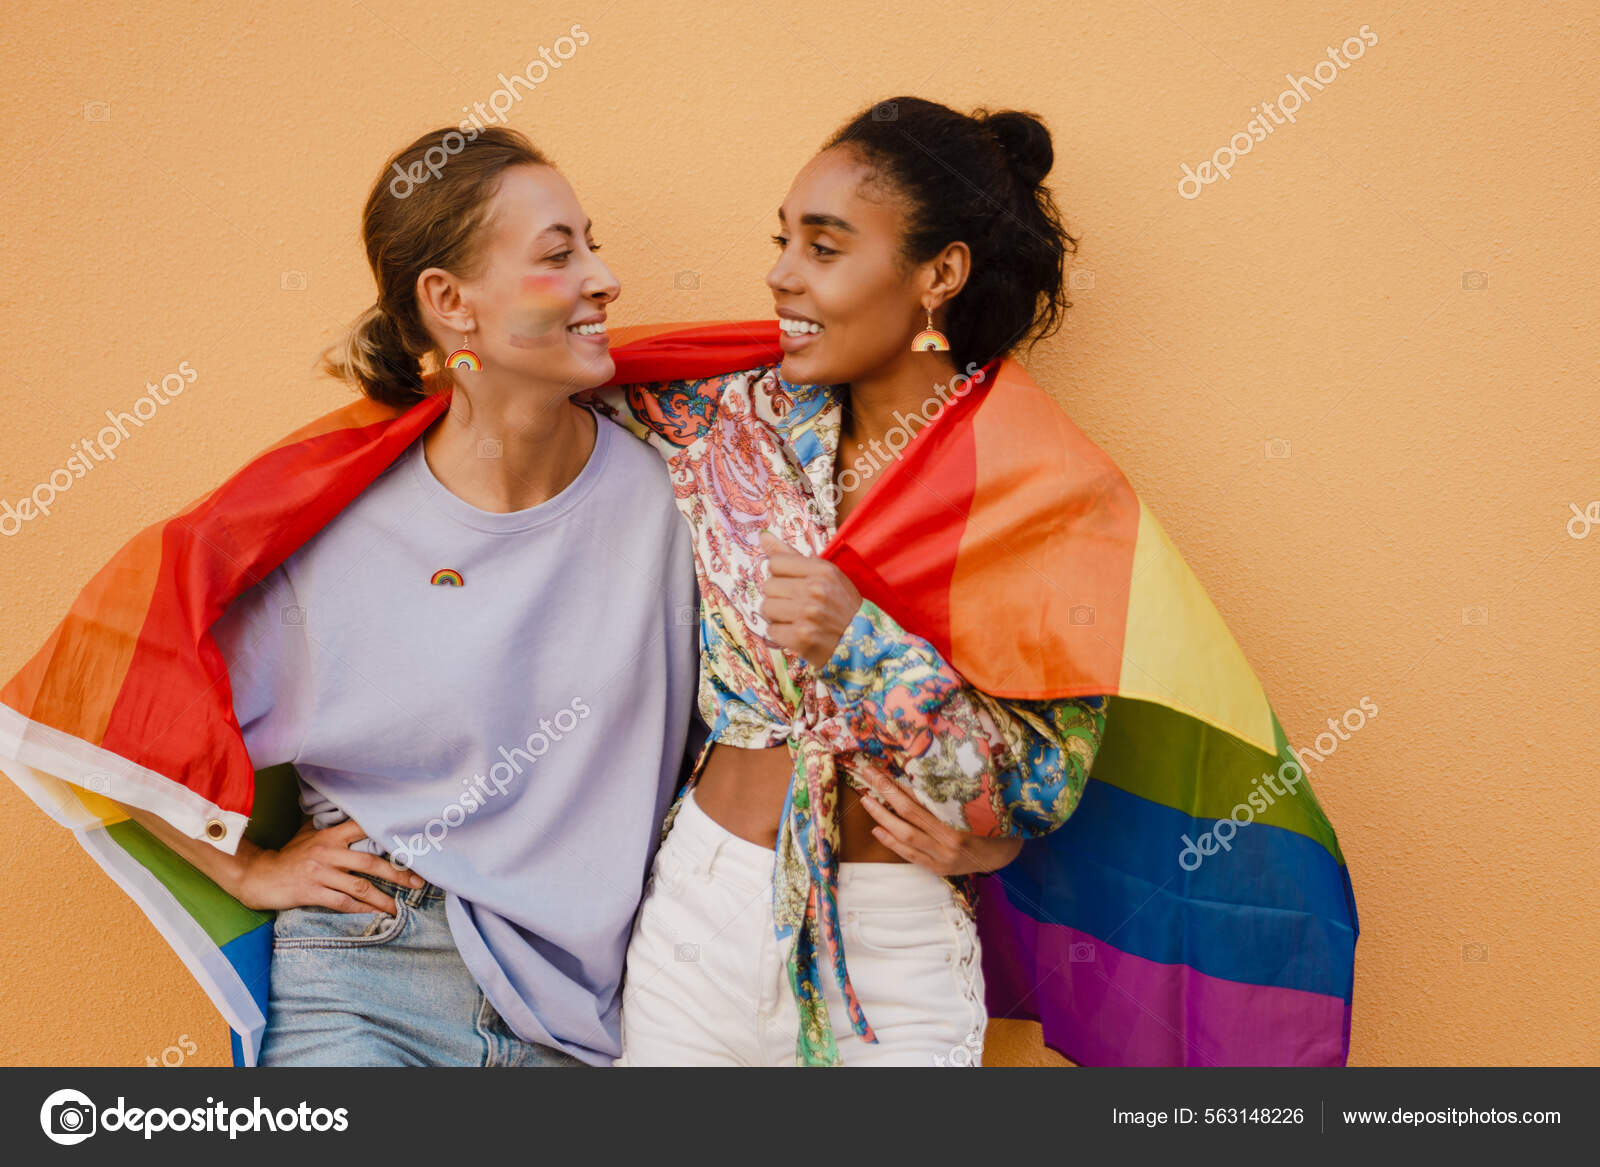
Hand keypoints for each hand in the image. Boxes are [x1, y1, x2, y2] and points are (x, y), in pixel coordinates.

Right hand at [235, 819, 422, 914]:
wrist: (258, 876)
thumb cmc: (288, 856)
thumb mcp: (308, 835)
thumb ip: (331, 827)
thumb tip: (356, 816)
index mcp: (330, 836)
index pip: (365, 829)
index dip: (390, 836)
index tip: (413, 845)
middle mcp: (328, 852)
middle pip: (371, 863)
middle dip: (398, 874)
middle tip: (418, 882)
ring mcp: (320, 873)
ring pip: (360, 887)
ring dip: (383, 899)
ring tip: (400, 907)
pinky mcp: (311, 892)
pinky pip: (343, 902)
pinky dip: (361, 910)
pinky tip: (374, 915)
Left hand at [758, 530, 861, 667]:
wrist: (863, 641)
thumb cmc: (841, 605)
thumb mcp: (826, 574)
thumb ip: (792, 556)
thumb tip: (763, 536)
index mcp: (822, 570)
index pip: (775, 563)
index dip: (780, 575)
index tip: (794, 584)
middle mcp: (814, 589)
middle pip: (768, 586)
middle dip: (778, 596)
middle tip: (796, 605)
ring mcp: (807, 614)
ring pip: (766, 608)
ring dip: (777, 616)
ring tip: (795, 619)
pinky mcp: (801, 638)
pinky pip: (771, 631)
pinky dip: (781, 634)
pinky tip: (796, 633)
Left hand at [854, 771, 1023, 874]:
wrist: (1005, 854)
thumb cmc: (992, 822)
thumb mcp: (975, 805)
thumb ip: (948, 795)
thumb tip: (917, 774)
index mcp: (959, 823)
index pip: (917, 802)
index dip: (894, 786)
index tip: (877, 771)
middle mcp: (948, 842)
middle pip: (908, 815)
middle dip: (884, 794)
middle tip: (866, 776)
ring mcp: (941, 858)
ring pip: (905, 837)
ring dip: (882, 819)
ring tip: (867, 802)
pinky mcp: (938, 869)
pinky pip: (910, 855)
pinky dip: (892, 842)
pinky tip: (878, 830)